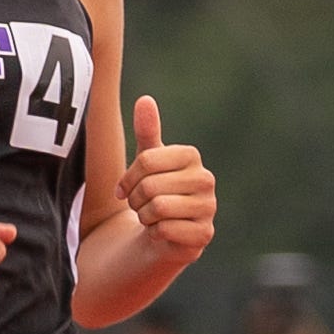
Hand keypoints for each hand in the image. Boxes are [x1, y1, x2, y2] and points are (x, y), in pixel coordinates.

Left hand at [116, 97, 215, 255]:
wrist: (164, 233)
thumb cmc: (155, 192)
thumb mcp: (147, 162)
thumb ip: (147, 132)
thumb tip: (145, 99)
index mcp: (191, 156)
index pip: (146, 161)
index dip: (128, 178)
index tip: (125, 189)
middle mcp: (205, 179)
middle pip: (150, 186)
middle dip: (135, 201)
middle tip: (140, 206)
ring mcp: (208, 208)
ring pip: (157, 208)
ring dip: (144, 217)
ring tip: (151, 217)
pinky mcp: (204, 234)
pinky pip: (165, 230)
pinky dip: (155, 233)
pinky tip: (162, 232)